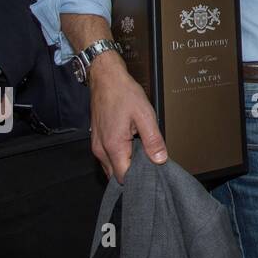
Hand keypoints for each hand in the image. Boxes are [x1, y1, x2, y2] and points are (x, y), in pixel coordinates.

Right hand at [89, 52, 166, 183]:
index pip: (124, 177)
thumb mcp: (145, 115)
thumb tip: (160, 160)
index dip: (139, 179)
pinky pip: (108, 158)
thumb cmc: (124, 93)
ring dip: (126, 166)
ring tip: (143, 156)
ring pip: (111, 168)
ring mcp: (97, 145)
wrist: (105, 78)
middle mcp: (101, 150)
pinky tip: (132, 148)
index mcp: (113, 146)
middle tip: (151, 166)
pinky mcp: (97, 140)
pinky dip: (120, 158)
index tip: (153, 174)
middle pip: (116, 175)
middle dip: (133, 174)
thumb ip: (153, 140)